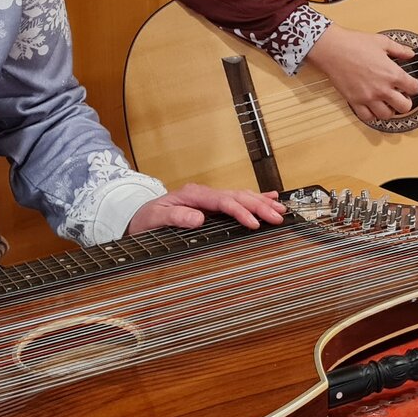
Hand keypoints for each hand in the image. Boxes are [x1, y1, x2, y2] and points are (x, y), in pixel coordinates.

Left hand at [127, 184, 287, 234]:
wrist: (138, 215)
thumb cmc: (146, 219)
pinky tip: (270, 197)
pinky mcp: (212, 203)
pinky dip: (255, 198)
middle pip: (237, 196)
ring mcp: (210, 196)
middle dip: (259, 206)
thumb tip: (198, 218)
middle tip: (277, 217)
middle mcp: (204, 193)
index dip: (241, 212)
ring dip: (262, 202)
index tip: (254, 223)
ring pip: (241, 196)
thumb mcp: (155, 219)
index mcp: (194, 195)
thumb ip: (176, 217)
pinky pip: (237, 198)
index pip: (224, 202)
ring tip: (280, 209)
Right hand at [307, 24, 417, 123]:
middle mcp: (382, 88)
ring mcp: (368, 97)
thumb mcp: (382, 42)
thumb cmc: (355, 43)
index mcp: (392, 73)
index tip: (411, 84)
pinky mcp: (355, 101)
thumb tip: (410, 54)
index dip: (414, 86)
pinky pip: (367, 117)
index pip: (414, 88)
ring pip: (387, 115)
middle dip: (407, 102)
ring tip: (387, 103)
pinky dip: (372, 115)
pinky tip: (373, 107)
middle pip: (404, 106)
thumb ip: (400, 50)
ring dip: (390, 110)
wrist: (333, 49)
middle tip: (402, 97)